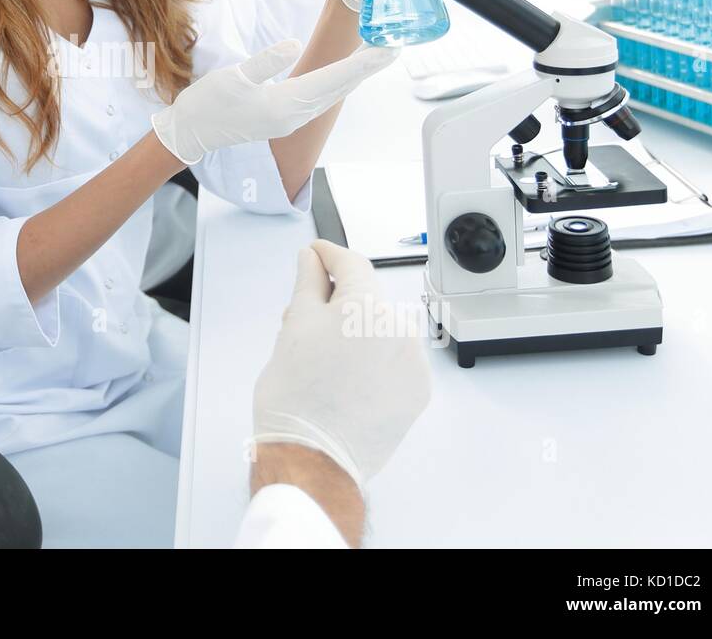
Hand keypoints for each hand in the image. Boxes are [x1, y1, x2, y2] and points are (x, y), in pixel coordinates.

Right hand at [151, 42, 396, 166]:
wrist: (191, 133)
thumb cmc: (208, 104)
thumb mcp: (233, 77)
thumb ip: (265, 61)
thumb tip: (293, 45)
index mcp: (285, 105)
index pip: (333, 79)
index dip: (361, 63)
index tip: (386, 50)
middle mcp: (294, 116)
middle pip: (339, 88)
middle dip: (366, 69)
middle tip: (392, 49)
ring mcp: (289, 120)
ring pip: (331, 95)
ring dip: (353, 76)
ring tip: (374, 58)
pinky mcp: (282, 119)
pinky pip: (319, 99)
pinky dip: (335, 84)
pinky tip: (341, 76)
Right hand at [251, 241, 431, 490]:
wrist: (313, 458)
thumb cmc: (297, 399)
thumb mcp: (293, 328)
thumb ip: (307, 284)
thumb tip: (312, 260)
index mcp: (365, 306)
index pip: (351, 262)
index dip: (328, 255)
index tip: (317, 254)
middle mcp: (398, 328)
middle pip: (366, 299)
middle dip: (338, 304)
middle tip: (305, 323)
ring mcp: (413, 362)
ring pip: (381, 331)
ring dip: (358, 334)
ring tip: (325, 361)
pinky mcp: (418, 391)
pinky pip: (395, 361)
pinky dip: (375, 362)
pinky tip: (348, 380)